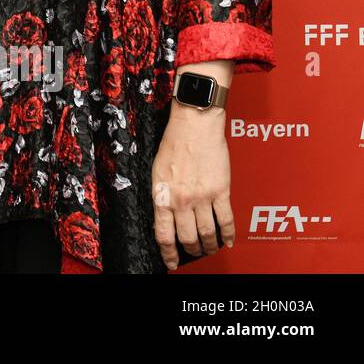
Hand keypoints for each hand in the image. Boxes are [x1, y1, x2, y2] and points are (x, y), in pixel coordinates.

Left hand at [150, 103, 234, 269]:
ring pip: (207, 233)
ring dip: (209, 245)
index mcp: (162, 195)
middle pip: (187, 237)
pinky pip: (226, 220)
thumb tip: (165, 215)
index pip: (163, 234)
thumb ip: (162, 194)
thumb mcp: (158, 171)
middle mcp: (181, 199)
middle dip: (191, 250)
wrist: (194, 125)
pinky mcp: (221, 191)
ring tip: (210, 249)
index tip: (171, 261)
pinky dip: (228, 234)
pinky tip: (228, 241)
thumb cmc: (174, 142)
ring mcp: (202, 196)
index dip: (168, 252)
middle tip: (193, 254)